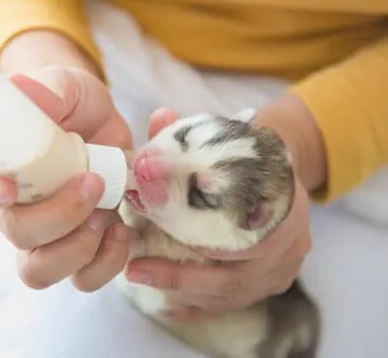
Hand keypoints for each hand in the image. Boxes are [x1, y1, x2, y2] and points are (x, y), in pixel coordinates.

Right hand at [0, 66, 133, 291]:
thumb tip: (24, 91)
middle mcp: (12, 207)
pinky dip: (106, 263)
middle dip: (57, 216)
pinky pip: (82, 279)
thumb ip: (46, 89)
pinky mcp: (79, 248)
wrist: (106, 124)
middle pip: (15, 234)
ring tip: (107, 212)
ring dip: (78, 248)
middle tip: (93, 183)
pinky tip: (120, 230)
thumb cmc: (73, 103)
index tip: (7, 187)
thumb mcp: (65, 86)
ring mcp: (45, 234)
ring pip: (40, 271)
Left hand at [124, 107, 311, 319]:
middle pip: (234, 276)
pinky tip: (170, 305)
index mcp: (283, 209)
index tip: (162, 243)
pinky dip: (200, 305)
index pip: (245, 240)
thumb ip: (192, 133)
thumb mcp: (225, 142)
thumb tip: (159, 117)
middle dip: (181, 277)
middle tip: (135, 270)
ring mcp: (280, 271)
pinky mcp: (269, 284)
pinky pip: (233, 303)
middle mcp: (288, 248)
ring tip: (143, 281)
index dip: (203, 246)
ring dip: (184, 293)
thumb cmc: (248, 160)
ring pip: (230, 295)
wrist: (282, 175)